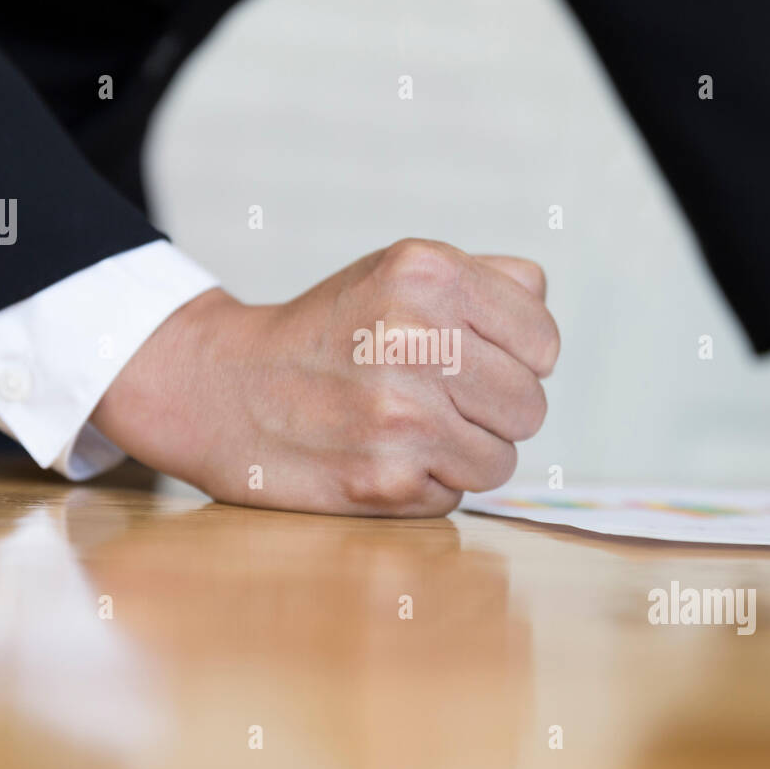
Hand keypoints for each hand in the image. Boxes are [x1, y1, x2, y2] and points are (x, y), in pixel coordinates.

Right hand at [91, 239, 558, 515]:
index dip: (518, 358)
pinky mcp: (386, 482)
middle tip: (434, 398)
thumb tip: (545, 325)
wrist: (223, 390)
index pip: (544, 343)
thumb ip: (488, 282)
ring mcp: (402, 416)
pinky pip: (455, 496)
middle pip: (530, 407)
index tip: (474, 358)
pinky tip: (376, 455)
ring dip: (462, 453)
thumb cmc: (328, 333)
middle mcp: (417, 338)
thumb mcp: (398, 272)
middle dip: (491, 410)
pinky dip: (424, 485)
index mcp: (429, 274)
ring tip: (405, 427)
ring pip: (500, 460)